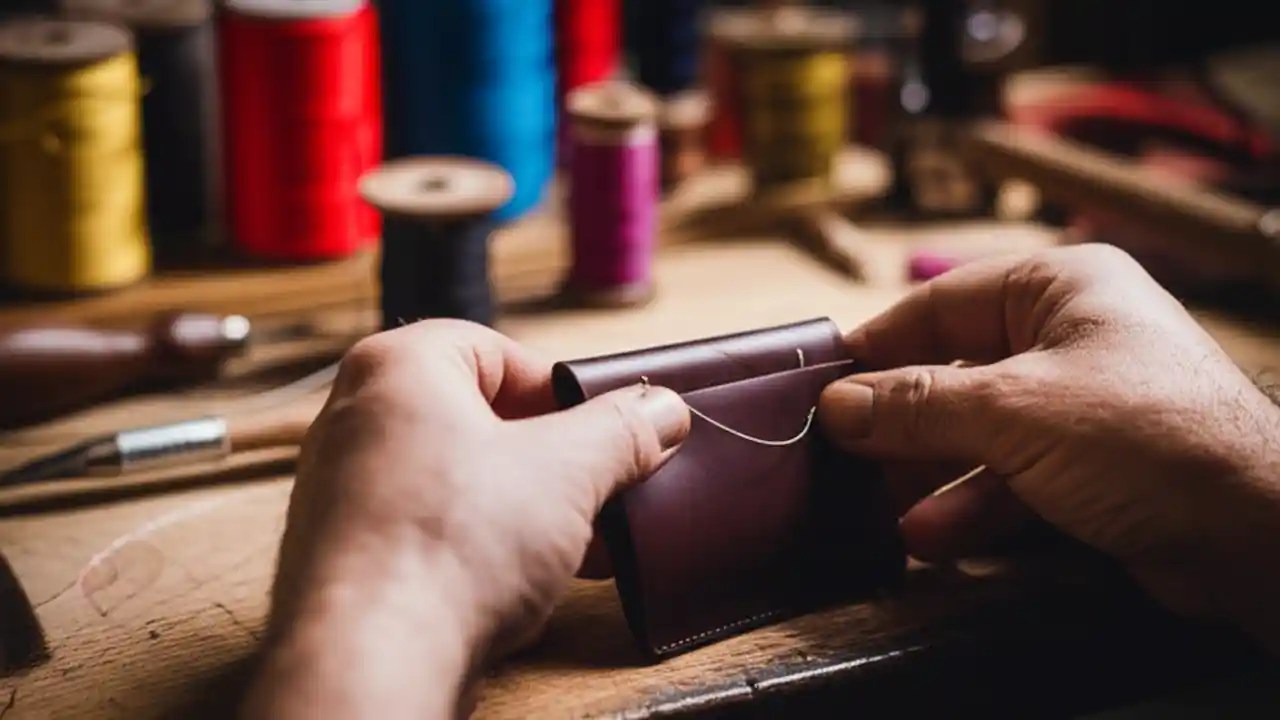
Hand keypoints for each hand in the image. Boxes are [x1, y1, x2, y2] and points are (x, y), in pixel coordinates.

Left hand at [242, 321, 688, 719]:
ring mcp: (346, 491)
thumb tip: (659, 410)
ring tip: (583, 546)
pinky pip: (432, 532)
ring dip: (529, 510)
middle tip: (602, 489)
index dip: (562, 392)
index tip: (606, 428)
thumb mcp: (570, 472)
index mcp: (398, 368)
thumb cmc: (448, 546)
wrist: (373, 661)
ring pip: (460, 481)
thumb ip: (622, 431)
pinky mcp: (351, 558)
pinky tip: (532, 583)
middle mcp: (357, 419)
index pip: (497, 351)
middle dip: (554, 460)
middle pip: (481, 419)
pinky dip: (484, 549)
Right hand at [819, 244, 1279, 645]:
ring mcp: (1085, 406)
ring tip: (877, 510)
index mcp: (1059, 289)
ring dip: (930, 475)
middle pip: (957, 374)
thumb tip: (833, 405)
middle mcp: (1071, 338)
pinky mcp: (1096, 468)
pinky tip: (930, 537)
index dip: (878, 346)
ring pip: (981, 435)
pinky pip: (1015, 479)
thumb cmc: (1147, 438)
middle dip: (900, 425)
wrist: (1262, 533)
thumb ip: (916, 407)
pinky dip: (973, 506)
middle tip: (840, 458)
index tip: (820, 384)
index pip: (942, 304)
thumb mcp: (1013, 412)